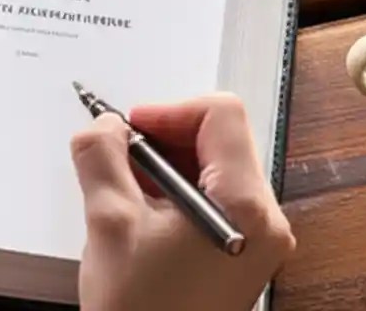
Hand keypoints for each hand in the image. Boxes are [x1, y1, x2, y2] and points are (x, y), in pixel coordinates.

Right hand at [71, 93, 295, 310]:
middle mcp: (264, 219)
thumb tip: (104, 125)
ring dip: (165, 167)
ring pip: (212, 168)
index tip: (130, 130)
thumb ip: (102, 156)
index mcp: (245, 205)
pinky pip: (212, 199)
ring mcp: (256, 238)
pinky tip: (141, 215)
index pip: (220, 115)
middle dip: (163, 140)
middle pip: (218, 140)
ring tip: (125, 192)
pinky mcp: (241, 252)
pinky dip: (174, 193)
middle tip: (119, 159)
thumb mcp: (108, 221)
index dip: (168, 112)